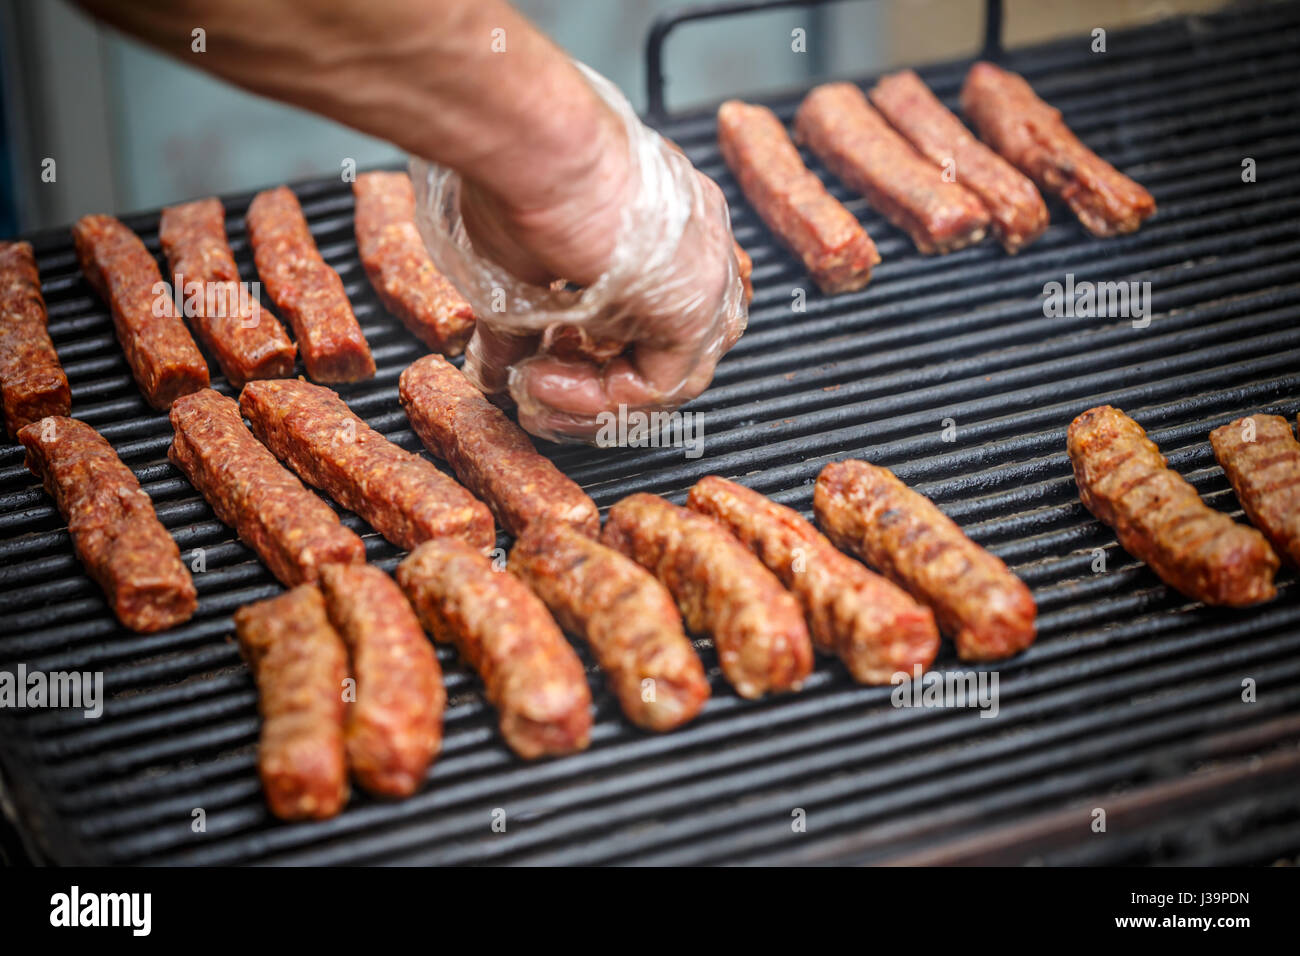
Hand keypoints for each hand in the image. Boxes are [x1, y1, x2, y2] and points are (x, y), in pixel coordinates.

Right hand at [419, 66, 747, 441]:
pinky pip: (655, 385)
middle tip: (538, 392)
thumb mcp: (522, 264)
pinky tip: (544, 381)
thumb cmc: (525, 173)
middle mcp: (700, 248)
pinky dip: (596, 397)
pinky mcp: (696, 310)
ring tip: (535, 390)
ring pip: (666, 375)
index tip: (540, 364)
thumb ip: (521, 326)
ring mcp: (706, 278)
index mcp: (669, 222)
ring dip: (594, 398)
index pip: (655, 311)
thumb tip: (492, 367)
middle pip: (666, 349)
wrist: (538, 145)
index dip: (596, 352)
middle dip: (596, 383)